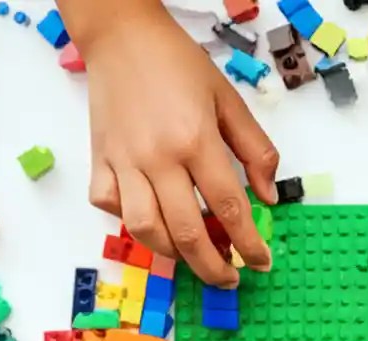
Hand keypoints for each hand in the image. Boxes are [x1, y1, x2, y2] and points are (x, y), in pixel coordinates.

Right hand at [79, 4, 278, 286]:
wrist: (121, 36)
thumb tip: (268, 196)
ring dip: (173, 254)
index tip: (261, 263)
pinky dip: (130, 222)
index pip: (229, 207)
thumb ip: (255, 149)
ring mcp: (123, 162)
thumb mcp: (229, 100)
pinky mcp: (98, 161)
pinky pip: (111, 206)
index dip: (248, 243)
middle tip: (229, 278)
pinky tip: (152, 218)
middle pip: (187, 232)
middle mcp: (157, 158)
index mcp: (195, 140)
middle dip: (213, 265)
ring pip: (145, 230)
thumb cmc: (178, 64)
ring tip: (194, 256)